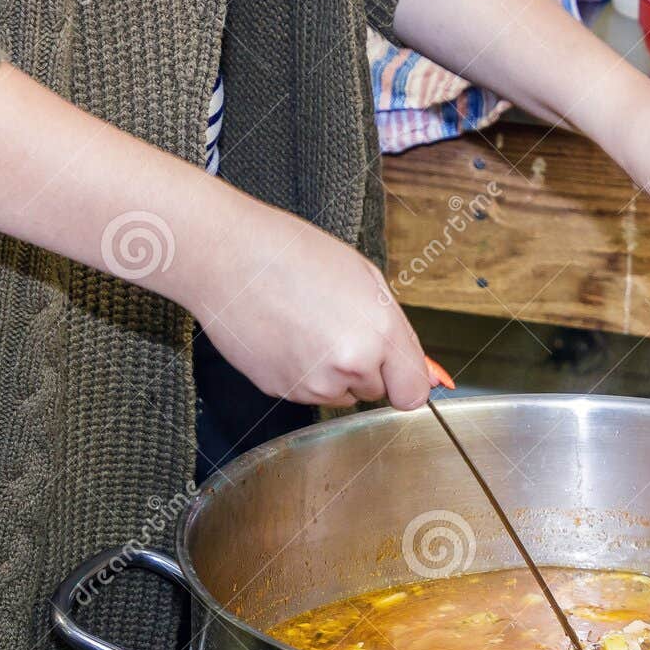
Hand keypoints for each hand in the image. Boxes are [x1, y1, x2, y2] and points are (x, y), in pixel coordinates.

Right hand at [186, 205, 436, 409]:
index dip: (406, 380)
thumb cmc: (292, 254)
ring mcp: (312, 383)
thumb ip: (396, 332)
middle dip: (367, 366)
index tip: (398, 369)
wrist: (227, 255)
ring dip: (334, 372)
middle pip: (376, 392)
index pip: (413, 394)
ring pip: (341, 394)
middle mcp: (348, 366)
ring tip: (309, 325)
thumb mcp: (365, 279)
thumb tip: (423, 373)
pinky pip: (308, 392)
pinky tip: (288, 334)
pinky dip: (303, 371)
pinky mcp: (280, 391)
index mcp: (377, 334)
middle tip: (339, 324)